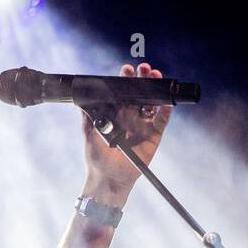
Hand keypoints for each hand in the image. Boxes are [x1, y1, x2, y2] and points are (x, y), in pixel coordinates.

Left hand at [80, 62, 173, 204]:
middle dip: (143, 79)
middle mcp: (131, 117)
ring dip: (156, 90)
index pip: (123, 92)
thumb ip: (87, 116)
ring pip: (152, 103)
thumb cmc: (96, 158)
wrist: (108, 178)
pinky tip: (166, 101)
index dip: (126, 80)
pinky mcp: (153, 136)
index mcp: (116, 113)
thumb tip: (80, 100)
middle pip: (140, 94)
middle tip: (145, 69)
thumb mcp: (88, 133)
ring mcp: (143, 125)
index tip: (126, 70)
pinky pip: (162, 121)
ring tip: (156, 78)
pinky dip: (166, 111)